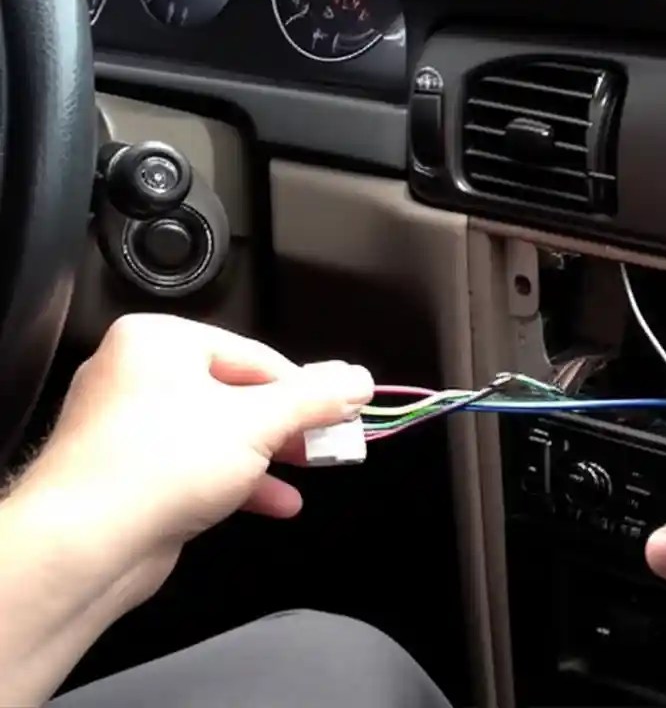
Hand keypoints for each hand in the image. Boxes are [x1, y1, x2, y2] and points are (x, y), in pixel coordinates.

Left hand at [10, 314, 372, 603]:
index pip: (255, 355)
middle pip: (238, 393)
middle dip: (289, 426)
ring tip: (311, 471)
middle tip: (330, 443)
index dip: (305, 388)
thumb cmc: (159, 465)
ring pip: (220, 433)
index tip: (342, 411)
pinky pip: (197, 466)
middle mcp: (136, 375)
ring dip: (270, 456)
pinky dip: (239, 481)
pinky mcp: (130, 473)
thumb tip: (358, 379)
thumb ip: (316, 398)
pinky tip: (277, 501)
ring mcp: (129, 427)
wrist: (86, 545)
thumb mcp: (259, 422)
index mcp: (159, 342)